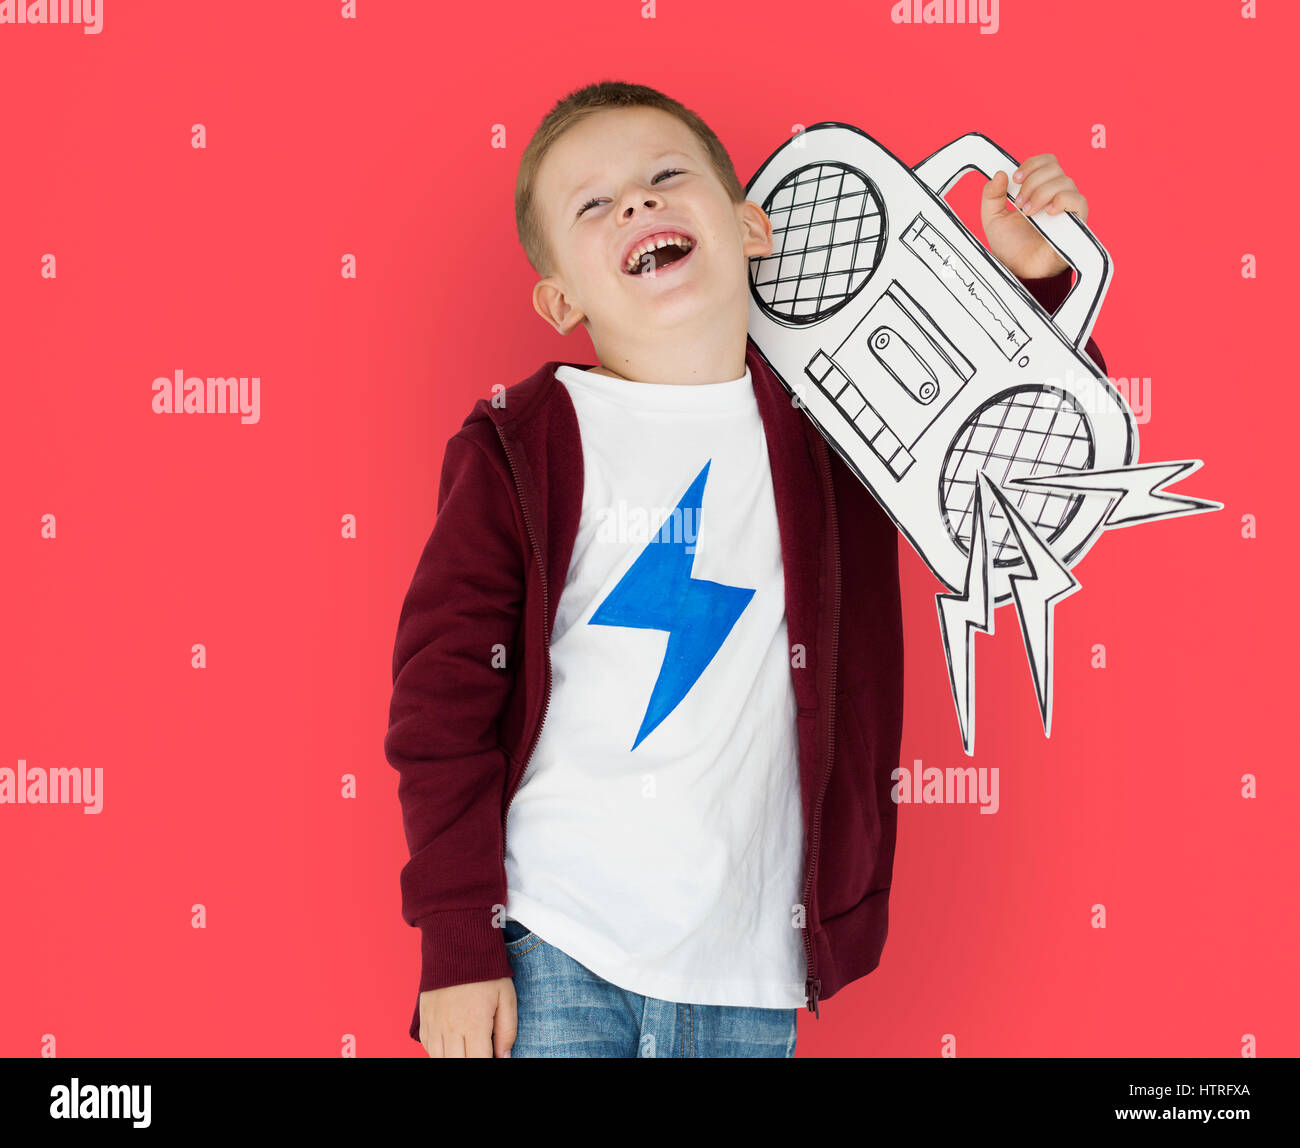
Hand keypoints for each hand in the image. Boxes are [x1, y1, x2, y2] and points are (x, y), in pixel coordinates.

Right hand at [418, 978, 516, 1057]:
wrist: (456, 947)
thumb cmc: (485, 972)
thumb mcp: (506, 997)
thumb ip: (507, 1030)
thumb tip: (504, 1057)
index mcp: (474, 1024)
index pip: (479, 1061)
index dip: (488, 1062)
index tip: (492, 1055)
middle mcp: (451, 1029)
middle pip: (458, 1063)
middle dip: (471, 1059)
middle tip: (480, 1049)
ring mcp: (435, 1026)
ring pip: (440, 1059)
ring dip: (454, 1058)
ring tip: (467, 1048)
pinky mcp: (424, 1021)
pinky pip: (428, 1048)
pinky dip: (440, 1052)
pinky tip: (452, 1045)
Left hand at [979, 153, 1089, 279]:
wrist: (1019, 270)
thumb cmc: (1011, 246)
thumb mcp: (992, 218)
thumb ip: (991, 196)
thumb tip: (998, 173)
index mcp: (1040, 188)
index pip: (1047, 161)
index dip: (1032, 164)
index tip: (1015, 179)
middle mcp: (1057, 194)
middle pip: (1055, 168)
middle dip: (1033, 182)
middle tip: (1019, 203)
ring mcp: (1068, 208)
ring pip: (1065, 182)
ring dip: (1042, 193)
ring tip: (1028, 213)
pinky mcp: (1076, 223)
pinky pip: (1078, 201)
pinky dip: (1062, 201)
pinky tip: (1047, 213)